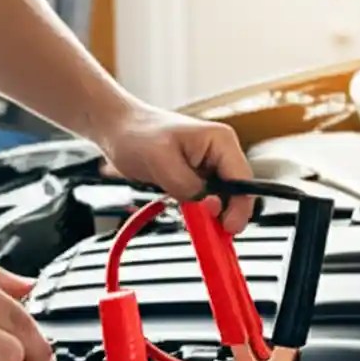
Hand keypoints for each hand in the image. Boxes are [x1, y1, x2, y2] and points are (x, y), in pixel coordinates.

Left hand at [96, 102, 254, 233]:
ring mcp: (210, 166)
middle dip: (224, 214)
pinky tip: (186, 213)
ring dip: (209, 214)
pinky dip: (198, 211)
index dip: (239, 207)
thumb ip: (187, 185)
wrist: (117, 129)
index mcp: (221, 141)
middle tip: (208, 231)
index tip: (228, 228)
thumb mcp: (160, 161)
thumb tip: (208, 206)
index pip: (243, 180)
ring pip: (222, 201)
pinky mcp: (198, 178)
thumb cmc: (136, 133)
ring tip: (192, 220)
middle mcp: (220, 153)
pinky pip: (206, 201)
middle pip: (236, 193)